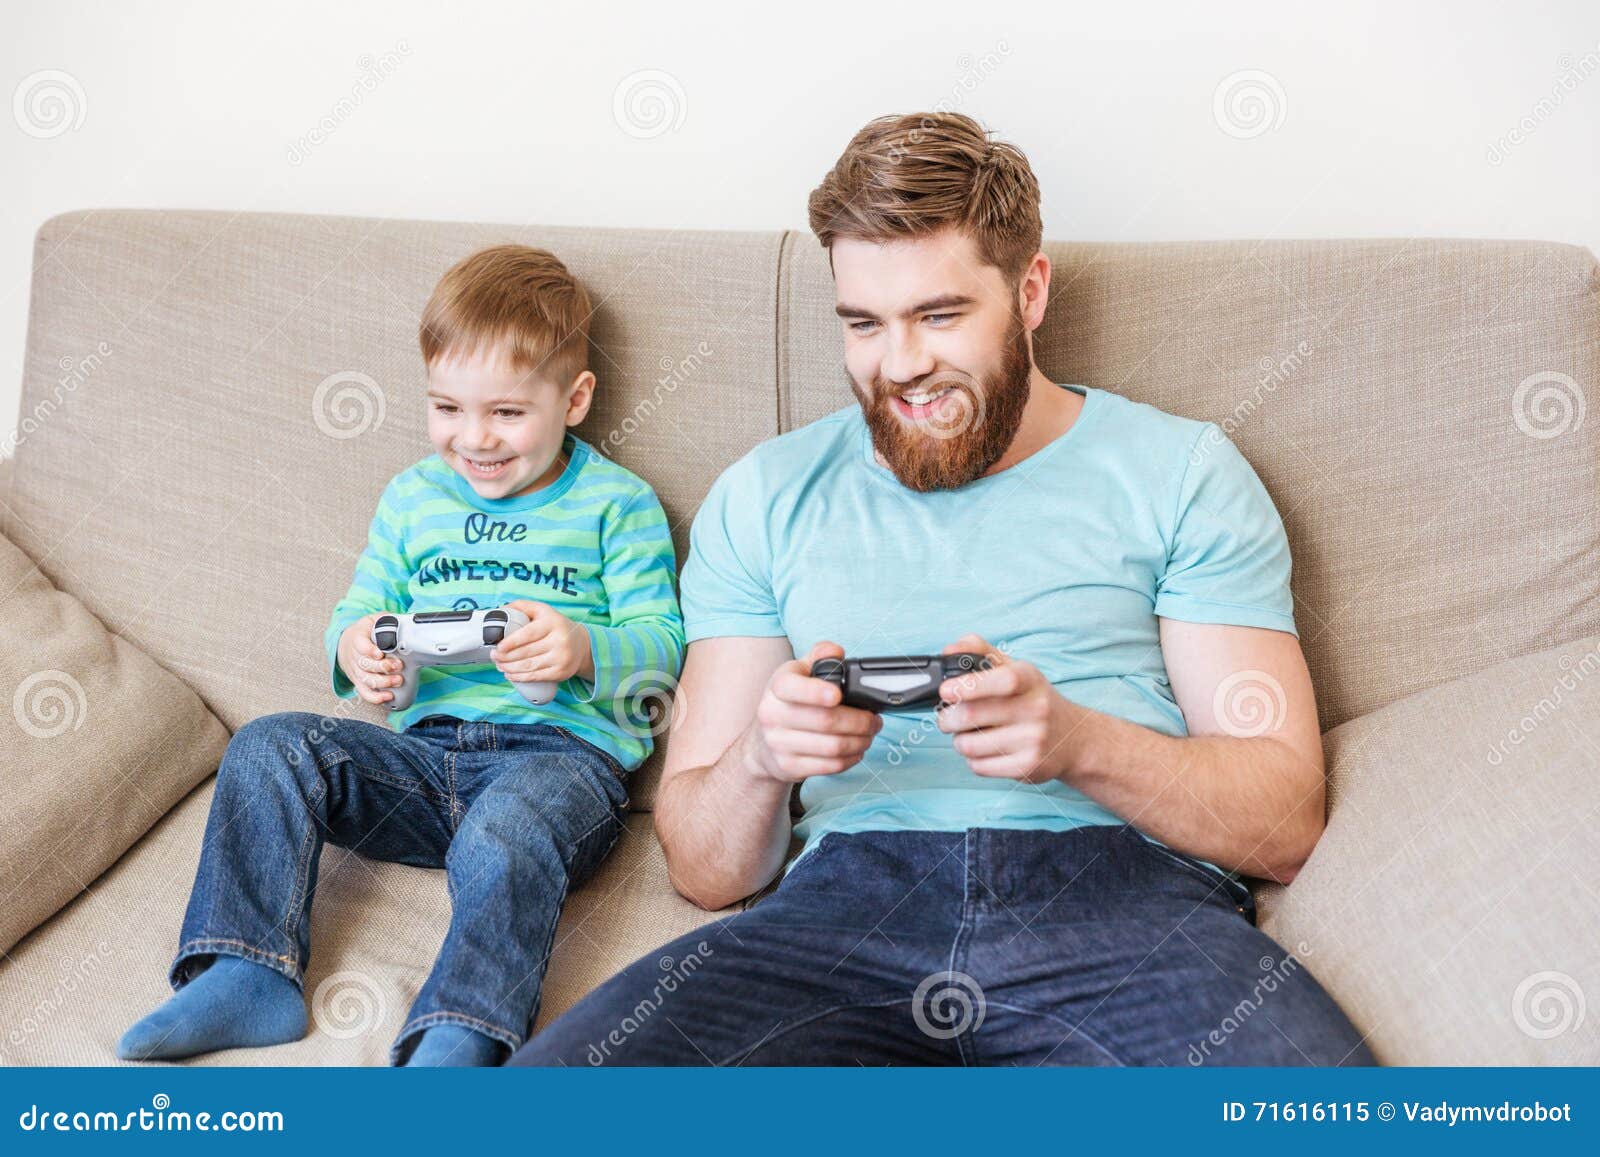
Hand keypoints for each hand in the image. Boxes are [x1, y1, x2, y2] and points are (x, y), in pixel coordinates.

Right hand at [338, 614, 402, 704]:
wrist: (347, 643)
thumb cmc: (364, 632)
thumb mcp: (372, 620)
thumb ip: (385, 619)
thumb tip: (401, 621)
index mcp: (357, 639)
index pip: (360, 645)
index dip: (369, 650)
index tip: (380, 653)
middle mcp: (354, 656)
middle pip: (365, 665)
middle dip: (383, 667)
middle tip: (398, 665)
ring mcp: (355, 670)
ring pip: (366, 679)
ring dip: (383, 682)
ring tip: (398, 680)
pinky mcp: (358, 681)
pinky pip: (364, 692)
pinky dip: (375, 697)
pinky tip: (387, 697)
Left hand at [492, 599, 591, 683]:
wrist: (582, 644)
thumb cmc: (555, 625)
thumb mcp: (542, 610)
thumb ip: (521, 606)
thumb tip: (500, 611)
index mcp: (553, 623)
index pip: (528, 634)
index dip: (511, 642)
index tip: (498, 646)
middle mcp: (560, 640)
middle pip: (526, 652)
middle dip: (506, 657)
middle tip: (494, 656)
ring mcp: (561, 658)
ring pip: (529, 666)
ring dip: (510, 668)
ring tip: (499, 665)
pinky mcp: (561, 672)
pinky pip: (536, 677)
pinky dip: (520, 677)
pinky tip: (510, 674)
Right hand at [746, 641, 883, 783]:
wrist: (762, 744)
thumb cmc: (789, 703)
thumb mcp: (799, 674)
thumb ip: (820, 657)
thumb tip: (837, 652)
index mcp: (777, 687)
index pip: (792, 687)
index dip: (816, 692)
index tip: (837, 695)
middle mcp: (772, 714)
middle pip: (825, 721)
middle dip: (860, 721)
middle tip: (874, 720)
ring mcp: (778, 743)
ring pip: (832, 746)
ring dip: (860, 741)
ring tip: (869, 735)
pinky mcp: (788, 766)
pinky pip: (830, 766)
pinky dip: (851, 758)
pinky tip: (856, 750)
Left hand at [936, 634, 1081, 782]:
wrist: (1073, 738)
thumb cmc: (1034, 700)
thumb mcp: (1016, 669)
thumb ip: (981, 652)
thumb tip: (948, 650)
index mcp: (1029, 679)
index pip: (1002, 680)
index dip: (969, 685)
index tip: (946, 690)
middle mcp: (1036, 709)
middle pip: (972, 715)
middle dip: (947, 718)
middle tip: (948, 717)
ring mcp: (1033, 740)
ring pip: (969, 745)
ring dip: (959, 740)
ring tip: (969, 734)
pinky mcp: (1027, 767)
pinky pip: (979, 766)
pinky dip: (973, 759)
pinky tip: (985, 750)